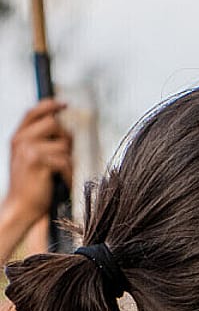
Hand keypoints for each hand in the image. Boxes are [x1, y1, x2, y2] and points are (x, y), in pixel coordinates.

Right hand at [2, 100, 72, 232]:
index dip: (49, 105)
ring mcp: (28, 150)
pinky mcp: (38, 162)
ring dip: (68, 161)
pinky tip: (61, 182)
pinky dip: (68, 174)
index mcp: (18, 138)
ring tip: (60, 173)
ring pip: (64, 145)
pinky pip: (66, 161)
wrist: (21, 207)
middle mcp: (21, 141)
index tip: (64, 104)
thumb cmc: (31, 184)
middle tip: (63, 157)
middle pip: (55, 124)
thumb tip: (62, 124)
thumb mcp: (30, 158)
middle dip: (65, 140)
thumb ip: (41, 140)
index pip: (33, 112)